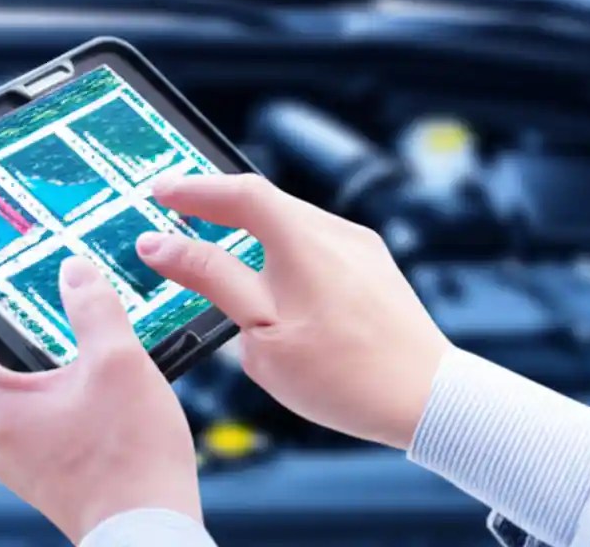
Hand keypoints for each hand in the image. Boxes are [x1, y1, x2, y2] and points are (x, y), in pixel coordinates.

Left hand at [0, 257, 200, 543]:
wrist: (152, 531)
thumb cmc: (131, 453)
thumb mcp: (119, 361)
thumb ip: (94, 309)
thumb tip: (73, 272)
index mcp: (2, 410)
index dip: (14, 325)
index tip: (48, 314)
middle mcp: (3, 446)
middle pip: (17, 379)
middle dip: (55, 359)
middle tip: (94, 345)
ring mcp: (28, 473)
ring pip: (42, 411)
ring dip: (74, 392)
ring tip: (114, 383)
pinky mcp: (55, 491)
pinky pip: (60, 440)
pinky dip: (84, 424)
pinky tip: (120, 420)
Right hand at [137, 173, 449, 449]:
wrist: (431, 400)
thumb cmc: (346, 378)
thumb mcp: (262, 335)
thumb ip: (211, 280)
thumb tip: (162, 245)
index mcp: (304, 241)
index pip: (238, 193)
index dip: (192, 188)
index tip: (158, 192)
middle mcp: (336, 232)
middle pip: (266, 202)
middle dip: (217, 207)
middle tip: (177, 215)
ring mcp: (361, 248)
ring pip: (292, 224)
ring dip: (251, 230)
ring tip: (219, 251)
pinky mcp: (375, 268)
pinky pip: (318, 244)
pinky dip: (283, 250)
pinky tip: (274, 281)